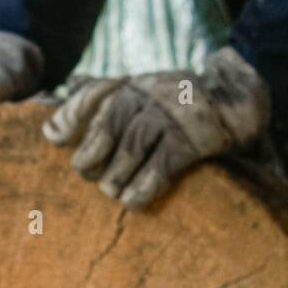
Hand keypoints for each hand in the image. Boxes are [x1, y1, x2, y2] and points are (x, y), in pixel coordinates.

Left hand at [41, 47, 270, 207]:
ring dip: (114, 178)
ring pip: (128, 151)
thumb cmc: (176, 101)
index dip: (68, 118)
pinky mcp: (189, 142)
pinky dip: (141, 189)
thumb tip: (64, 96)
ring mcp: (168, 119)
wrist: (235, 100)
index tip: (52, 137)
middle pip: (105, 128)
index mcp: (130, 86)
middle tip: (88, 174)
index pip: (90, 97)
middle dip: (90, 157)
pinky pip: (158, 170)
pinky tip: (132, 201)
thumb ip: (103, 92)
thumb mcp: (140, 88)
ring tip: (111, 191)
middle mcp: (145, 97)